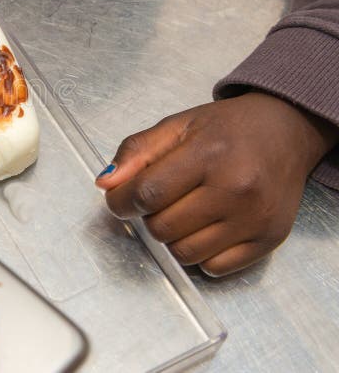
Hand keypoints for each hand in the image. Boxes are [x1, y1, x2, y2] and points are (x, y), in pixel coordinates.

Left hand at [96, 92, 338, 275]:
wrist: (287, 131)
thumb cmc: (228, 128)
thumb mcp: (178, 126)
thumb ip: (137, 152)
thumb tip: (106, 183)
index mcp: (207, 154)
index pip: (147, 194)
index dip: (121, 201)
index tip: (119, 199)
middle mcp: (235, 189)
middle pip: (162, 228)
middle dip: (150, 216)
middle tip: (161, 199)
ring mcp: (253, 218)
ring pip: (184, 253)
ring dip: (173, 236)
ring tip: (185, 211)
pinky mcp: (269, 240)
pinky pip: (214, 268)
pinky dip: (201, 253)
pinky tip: (206, 227)